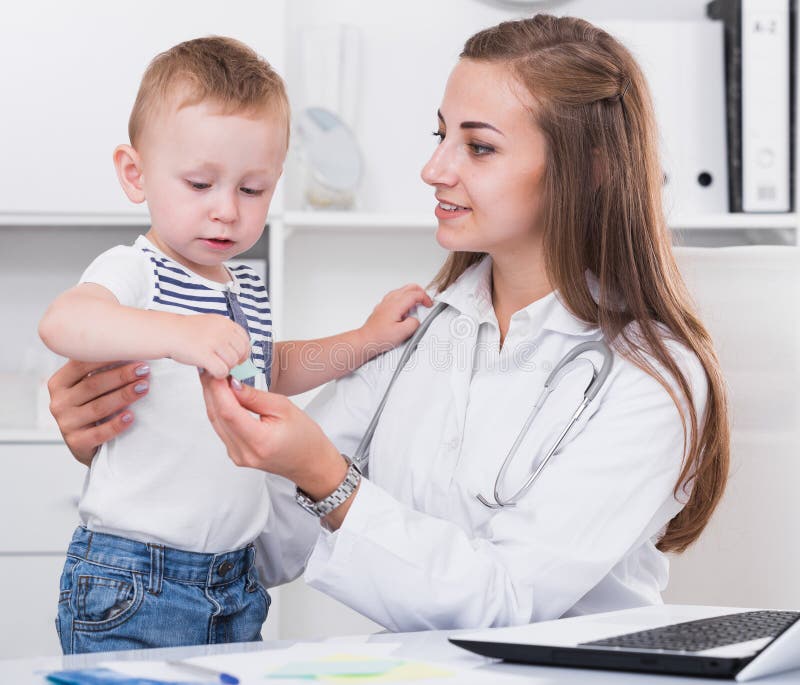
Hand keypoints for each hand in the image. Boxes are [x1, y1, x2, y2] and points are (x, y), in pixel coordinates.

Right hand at [47, 360, 150, 465]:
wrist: (87, 443)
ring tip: (144, 387)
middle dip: (121, 376)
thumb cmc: (93, 405)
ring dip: (124, 396)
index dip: (108, 357)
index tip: (133, 352)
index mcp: (59, 383)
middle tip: (144, 370)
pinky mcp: (76, 442)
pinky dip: (116, 424)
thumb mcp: (90, 387)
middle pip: (93, 385)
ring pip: (99, 407)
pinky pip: (99, 433)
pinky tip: (131, 416)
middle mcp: (59, 402)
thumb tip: (131, 348)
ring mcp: (66, 423)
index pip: (82, 364)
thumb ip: (101, 370)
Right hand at [168, 314, 250, 377]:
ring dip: (225, 368)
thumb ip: (225, 333)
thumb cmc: (186, 331)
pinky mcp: (204, 354)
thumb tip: (239, 349)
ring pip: (232, 362)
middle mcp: (222, 331)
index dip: (243, 352)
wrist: (167, 332)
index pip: (245, 339)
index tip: (238, 358)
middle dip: (235, 361)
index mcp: (224, 323)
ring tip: (213, 366)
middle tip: (223, 364)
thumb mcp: (211, 324)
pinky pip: (221, 370)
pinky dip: (218, 374)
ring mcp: (214, 342)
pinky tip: (210, 371)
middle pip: (241, 352)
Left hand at [199, 373, 352, 525]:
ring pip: (216, 422)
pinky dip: (219, 410)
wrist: (310, 463)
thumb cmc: (304, 437)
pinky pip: (222, 429)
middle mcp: (244, 452)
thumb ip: (255, 397)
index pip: (229, 412)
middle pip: (218, 417)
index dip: (218, 389)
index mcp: (260, 441)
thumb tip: (231, 384)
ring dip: (213, 399)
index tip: (215, 370)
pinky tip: (221, 396)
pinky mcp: (235, 454)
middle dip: (211, 390)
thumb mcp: (284, 408)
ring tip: (213, 378)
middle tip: (209, 369)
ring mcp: (238, 456)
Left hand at [360, 284, 432, 349]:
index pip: (415, 294)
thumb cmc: (379, 337)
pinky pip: (394, 296)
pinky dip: (403, 297)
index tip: (429, 304)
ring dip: (412, 294)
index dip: (425, 298)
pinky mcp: (382, 307)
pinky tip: (404, 306)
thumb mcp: (402, 333)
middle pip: (409, 287)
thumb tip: (416, 320)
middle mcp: (390, 301)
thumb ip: (414, 324)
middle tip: (425, 300)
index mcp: (396, 304)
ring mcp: (385, 303)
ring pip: (401, 290)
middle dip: (420, 292)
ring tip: (417, 302)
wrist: (366, 340)